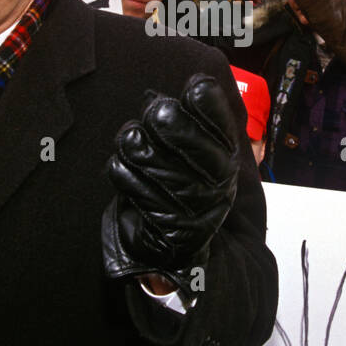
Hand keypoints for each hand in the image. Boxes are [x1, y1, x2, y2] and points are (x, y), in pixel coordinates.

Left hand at [102, 73, 240, 292]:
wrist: (194, 259)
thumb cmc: (186, 198)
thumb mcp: (198, 158)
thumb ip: (194, 126)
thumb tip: (175, 90)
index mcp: (227, 165)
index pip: (226, 134)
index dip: (213, 110)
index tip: (196, 86)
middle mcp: (218, 190)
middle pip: (202, 156)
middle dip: (177, 130)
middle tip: (157, 110)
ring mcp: (197, 216)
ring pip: (171, 179)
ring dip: (146, 154)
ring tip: (130, 136)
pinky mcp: (172, 236)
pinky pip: (147, 204)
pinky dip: (129, 181)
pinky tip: (118, 165)